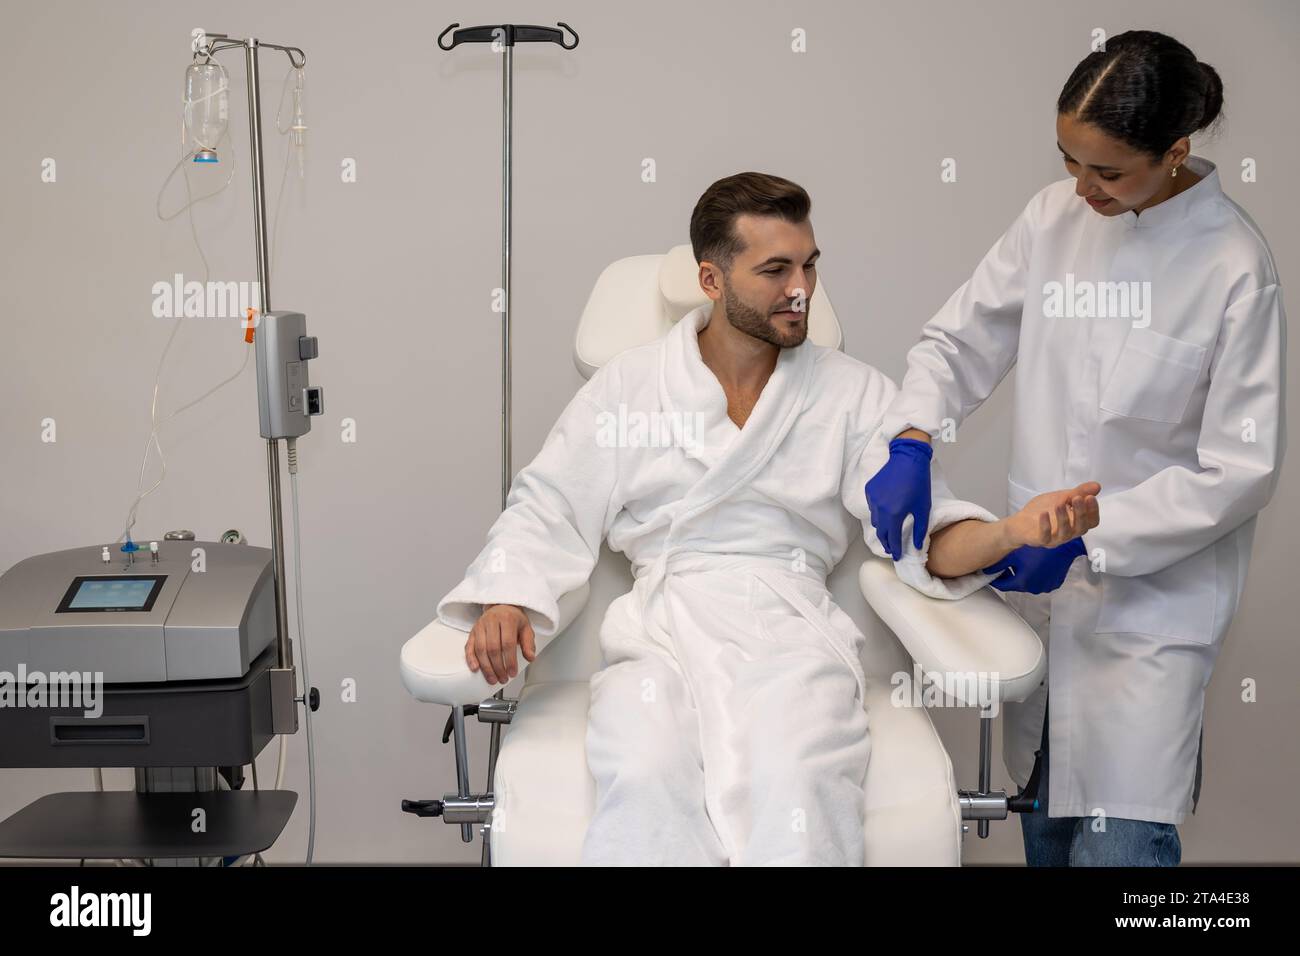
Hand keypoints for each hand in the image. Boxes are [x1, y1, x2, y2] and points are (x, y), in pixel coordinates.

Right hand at [466, 604, 536, 684]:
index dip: (510, 660)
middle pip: (493, 648)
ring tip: (492, 678)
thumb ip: (528, 643)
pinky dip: (471, 658)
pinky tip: (475, 668)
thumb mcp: (526, 628)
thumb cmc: (513, 618)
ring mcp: (480, 626)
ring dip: (486, 667)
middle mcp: (491, 621)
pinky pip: (469, 646)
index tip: (512, 673)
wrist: (500, 606)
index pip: (508, 643)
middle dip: (498, 667)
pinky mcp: (472, 631)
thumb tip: (530, 657)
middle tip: (503, 678)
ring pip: (480, 649)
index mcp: (507, 619)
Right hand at [865, 437, 933, 559]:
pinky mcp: (869, 490)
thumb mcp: (923, 508)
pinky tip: (887, 512)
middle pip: (880, 532)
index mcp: (894, 514)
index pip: (892, 538)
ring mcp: (872, 499)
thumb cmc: (919, 483)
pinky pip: (872, 507)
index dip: (895, 549)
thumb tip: (917, 545)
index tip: (897, 557)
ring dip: (882, 528)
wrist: (907, 458)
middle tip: (892, 548)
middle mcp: (879, 508)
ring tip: (889, 531)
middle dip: (886, 542)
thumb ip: (919, 528)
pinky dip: (879, 513)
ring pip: (875, 520)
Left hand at [982, 539, 1086, 593]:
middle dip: (1010, 576)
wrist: (1063, 543)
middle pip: (1016, 584)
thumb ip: (998, 565)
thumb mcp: (1013, 554)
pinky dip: (1035, 575)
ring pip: (1029, 583)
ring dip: (1023, 576)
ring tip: (1021, 564)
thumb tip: (986, 571)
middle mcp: (1034, 588)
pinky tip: (1034, 564)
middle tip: (1005, 567)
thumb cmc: (1038, 547)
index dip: (995, 579)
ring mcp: (1046, 586)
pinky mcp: (1055, 582)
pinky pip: (1040, 580)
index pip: (1003, 586)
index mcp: (1022, 583)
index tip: (991, 575)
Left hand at [1004, 482, 1100, 548]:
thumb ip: (1078, 493)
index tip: (1090, 497)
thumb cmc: (1043, 510)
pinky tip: (1044, 514)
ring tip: (1059, 504)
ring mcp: (1055, 539)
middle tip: (1077, 498)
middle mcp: (1068, 533)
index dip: (1093, 511)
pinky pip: (1045, 536)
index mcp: (1076, 524)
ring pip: (1065, 533)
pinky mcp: (1040, 540)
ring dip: (1064, 518)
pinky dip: (1046, 526)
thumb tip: (1097, 486)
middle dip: (1081, 513)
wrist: (1020, 522)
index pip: (1091, 522)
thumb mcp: (1062, 497)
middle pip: (1081, 528)